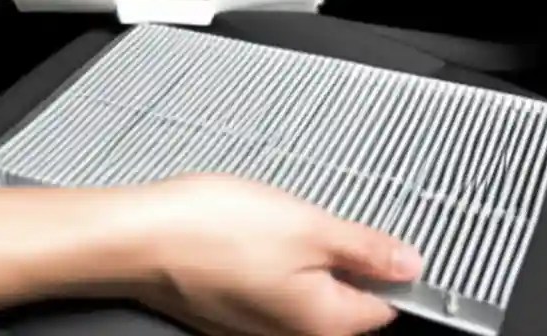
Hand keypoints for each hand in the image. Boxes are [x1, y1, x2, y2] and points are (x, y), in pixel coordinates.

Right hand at [120, 174, 422, 335]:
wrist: (136, 238)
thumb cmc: (212, 232)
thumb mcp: (308, 225)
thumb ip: (366, 248)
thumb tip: (410, 263)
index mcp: (324, 324)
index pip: (385, 305)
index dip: (382, 262)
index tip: (363, 232)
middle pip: (339, 299)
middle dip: (329, 256)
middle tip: (301, 221)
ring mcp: (253, 329)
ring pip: (297, 290)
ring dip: (291, 257)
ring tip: (262, 224)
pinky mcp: (224, 315)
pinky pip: (260, 290)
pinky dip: (257, 264)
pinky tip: (237, 237)